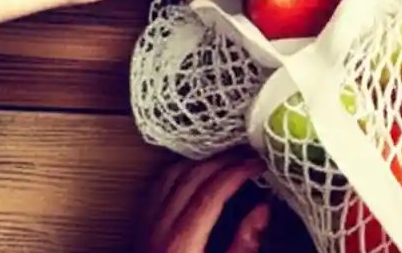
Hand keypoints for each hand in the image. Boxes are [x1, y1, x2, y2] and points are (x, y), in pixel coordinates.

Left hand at [137, 149, 269, 252]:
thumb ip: (244, 247)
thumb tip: (261, 211)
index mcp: (182, 242)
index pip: (211, 191)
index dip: (237, 171)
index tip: (258, 165)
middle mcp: (160, 228)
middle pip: (192, 177)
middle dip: (223, 161)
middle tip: (250, 157)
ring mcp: (146, 226)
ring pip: (172, 176)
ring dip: (201, 163)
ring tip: (228, 161)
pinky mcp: (140, 229)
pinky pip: (158, 187)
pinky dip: (179, 173)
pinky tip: (195, 175)